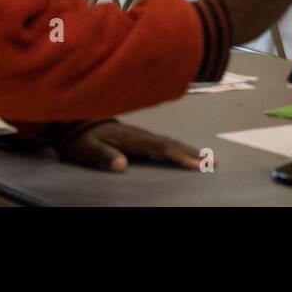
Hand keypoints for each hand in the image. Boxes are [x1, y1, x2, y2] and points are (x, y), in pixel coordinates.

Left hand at [59, 121, 202, 172]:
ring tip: (208, 159)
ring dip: (190, 150)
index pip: (162, 147)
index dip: (179, 155)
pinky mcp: (141, 141)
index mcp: (133, 137)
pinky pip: (165, 145)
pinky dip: (180, 150)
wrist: (78, 126)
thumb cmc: (83, 139)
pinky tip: (187, 155)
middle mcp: (142, 135)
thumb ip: (104, 156)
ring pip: (171, 143)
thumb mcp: (88, 149)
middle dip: (194, 152)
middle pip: (173, 144)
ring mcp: (143, 137)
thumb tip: (122, 166)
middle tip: (214, 161)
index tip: (195, 164)